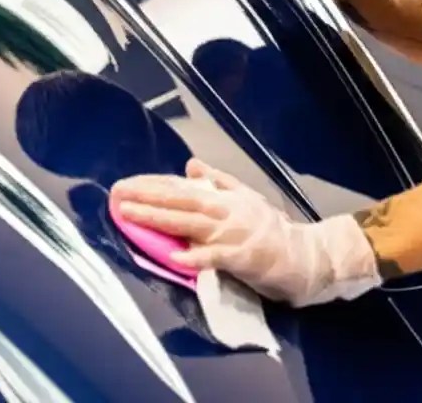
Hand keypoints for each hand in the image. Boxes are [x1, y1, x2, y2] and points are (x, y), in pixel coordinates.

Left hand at [109, 159, 383, 306]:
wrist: (304, 256)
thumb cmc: (272, 228)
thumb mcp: (246, 196)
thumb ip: (218, 181)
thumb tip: (191, 165)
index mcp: (224, 197)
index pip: (181, 188)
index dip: (152, 185)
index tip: (126, 184)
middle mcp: (224, 211)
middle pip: (179, 201)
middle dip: (146, 197)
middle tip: (117, 195)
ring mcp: (231, 233)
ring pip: (188, 223)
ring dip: (157, 219)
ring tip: (129, 214)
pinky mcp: (240, 257)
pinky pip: (214, 257)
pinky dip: (195, 256)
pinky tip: (174, 257)